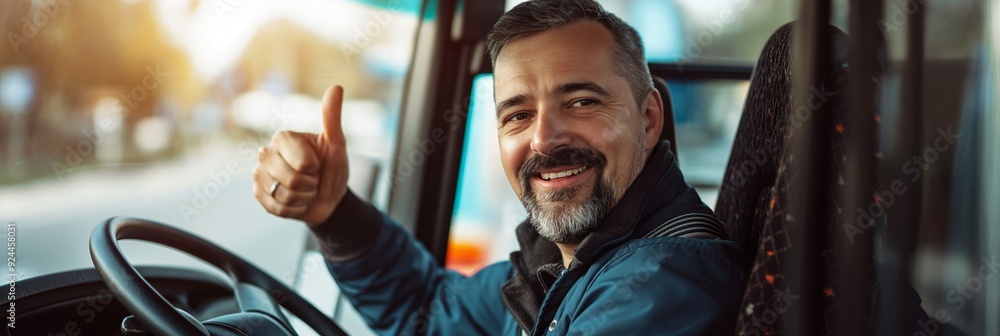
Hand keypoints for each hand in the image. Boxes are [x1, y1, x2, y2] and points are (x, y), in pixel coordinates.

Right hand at [253, 85, 348, 226]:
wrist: (328, 197)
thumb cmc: (332, 167)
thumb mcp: (336, 144)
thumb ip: (332, 117)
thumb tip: (336, 87)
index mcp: (282, 137)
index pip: (301, 162)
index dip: (315, 169)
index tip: (317, 164)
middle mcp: (265, 152)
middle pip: (291, 179)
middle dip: (310, 185)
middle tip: (312, 179)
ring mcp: (259, 174)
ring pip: (284, 195)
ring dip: (303, 198)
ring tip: (305, 190)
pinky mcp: (258, 194)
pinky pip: (277, 208)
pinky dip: (294, 209)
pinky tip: (297, 201)